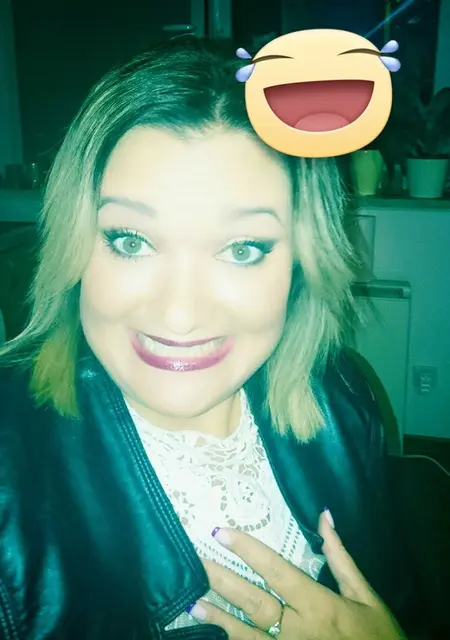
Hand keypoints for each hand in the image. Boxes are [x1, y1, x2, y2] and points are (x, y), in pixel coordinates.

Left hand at [186, 510, 406, 638]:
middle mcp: (300, 631)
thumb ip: (341, 558)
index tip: (222, 532)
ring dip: (219, 618)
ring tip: (193, 602)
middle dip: (223, 580)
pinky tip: (214, 635)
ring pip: (247, 634)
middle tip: (196, 561)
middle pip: (254, 602)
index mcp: (319, 606)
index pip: (276, 571)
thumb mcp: (365, 596)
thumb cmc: (379, 637)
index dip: (248, 550)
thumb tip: (324, 516)